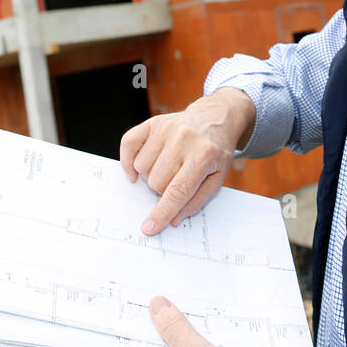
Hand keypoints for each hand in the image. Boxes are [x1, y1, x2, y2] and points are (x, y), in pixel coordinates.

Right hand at [119, 90, 253, 235]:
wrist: (216, 118)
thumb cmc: (216, 152)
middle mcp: (184, 140)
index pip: (178, 191)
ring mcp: (167, 128)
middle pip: (156, 182)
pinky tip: (139, 167)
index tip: (149, 228)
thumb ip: (197, 201)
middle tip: (176, 179)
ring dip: (150, 174)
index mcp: (204, 156)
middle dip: (163, 189)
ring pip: (142, 167)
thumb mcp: (218, 178)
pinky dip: (129, 160)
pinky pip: (128, 144)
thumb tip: (173, 220)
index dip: (162, 212)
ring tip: (167, 166)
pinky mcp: (153, 122)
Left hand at [126, 296, 253, 346]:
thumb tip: (157, 306)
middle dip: (164, 325)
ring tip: (187, 311)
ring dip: (182, 333)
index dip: (140, 324)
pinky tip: (203, 329)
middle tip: (168, 301)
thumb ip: (175, 329)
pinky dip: (194, 342)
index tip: (144, 303)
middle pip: (156, 346)